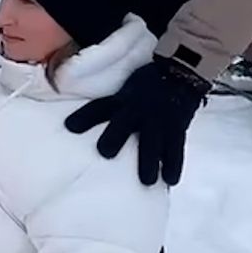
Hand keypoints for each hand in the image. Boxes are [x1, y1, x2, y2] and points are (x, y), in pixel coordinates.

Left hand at [64, 53, 211, 185]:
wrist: (181, 71)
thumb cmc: (150, 82)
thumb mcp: (128, 87)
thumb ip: (115, 104)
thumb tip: (91, 117)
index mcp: (123, 98)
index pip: (100, 107)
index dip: (85, 116)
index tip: (69, 127)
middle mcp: (138, 109)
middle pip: (123, 124)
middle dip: (115, 137)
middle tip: (105, 152)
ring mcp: (159, 119)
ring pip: (152, 141)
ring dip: (149, 161)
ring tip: (147, 181)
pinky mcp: (176, 126)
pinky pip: (176, 147)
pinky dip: (173, 163)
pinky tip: (171, 180)